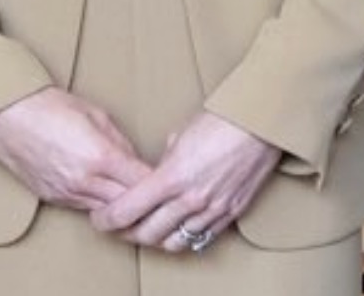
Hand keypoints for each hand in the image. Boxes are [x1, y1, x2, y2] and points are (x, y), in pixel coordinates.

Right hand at [0, 87, 153, 212]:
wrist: (8, 115)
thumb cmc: (51, 107)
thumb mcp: (98, 117)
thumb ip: (121, 143)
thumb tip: (137, 162)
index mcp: (101, 157)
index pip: (143, 183)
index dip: (161, 183)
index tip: (171, 180)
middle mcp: (85, 181)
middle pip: (128, 204)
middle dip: (146, 201)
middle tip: (160, 196)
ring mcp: (67, 193)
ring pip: (107, 212)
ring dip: (123, 207)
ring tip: (138, 198)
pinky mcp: (52, 198)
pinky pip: (85, 208)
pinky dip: (100, 204)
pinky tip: (109, 196)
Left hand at [91, 111, 280, 252]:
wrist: (262, 122)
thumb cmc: (223, 120)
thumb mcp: (180, 136)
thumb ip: (164, 163)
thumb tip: (157, 176)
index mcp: (172, 177)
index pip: (125, 212)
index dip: (106, 220)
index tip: (101, 218)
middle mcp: (190, 199)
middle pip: (146, 235)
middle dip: (127, 233)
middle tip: (121, 227)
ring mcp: (213, 208)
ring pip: (173, 243)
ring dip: (157, 239)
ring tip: (151, 229)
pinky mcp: (232, 211)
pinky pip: (202, 238)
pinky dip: (186, 236)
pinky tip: (180, 227)